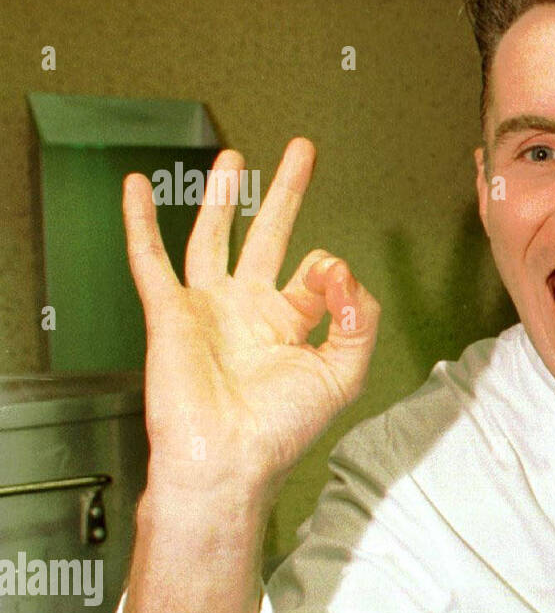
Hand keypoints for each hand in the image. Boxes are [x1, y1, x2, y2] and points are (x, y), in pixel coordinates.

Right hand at [122, 138, 380, 494]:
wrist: (228, 459)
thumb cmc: (281, 430)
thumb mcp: (343, 374)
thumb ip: (359, 321)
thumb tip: (346, 272)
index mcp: (290, 323)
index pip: (318, 273)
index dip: (333, 273)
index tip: (335, 285)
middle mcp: (249, 310)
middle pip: (268, 234)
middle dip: (284, 192)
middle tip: (301, 153)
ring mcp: (208, 308)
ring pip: (213, 237)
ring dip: (221, 196)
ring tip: (232, 156)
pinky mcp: (170, 312)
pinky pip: (149, 259)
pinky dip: (140, 222)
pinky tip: (137, 188)